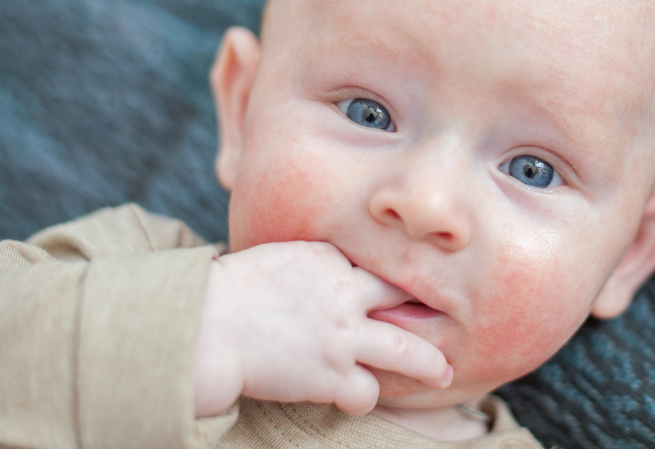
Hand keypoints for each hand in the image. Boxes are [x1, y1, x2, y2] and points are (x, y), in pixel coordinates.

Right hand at [192, 241, 451, 416]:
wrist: (205, 325)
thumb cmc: (224, 293)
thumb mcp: (273, 258)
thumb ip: (307, 266)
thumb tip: (319, 277)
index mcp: (327, 257)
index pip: (373, 265)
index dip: (391, 279)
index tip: (406, 288)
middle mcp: (344, 292)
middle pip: (404, 296)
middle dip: (428, 308)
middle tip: (450, 318)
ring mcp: (342, 335)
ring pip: (406, 350)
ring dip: (428, 364)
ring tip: (443, 373)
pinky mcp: (331, 374)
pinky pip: (368, 392)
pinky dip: (364, 398)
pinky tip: (356, 398)